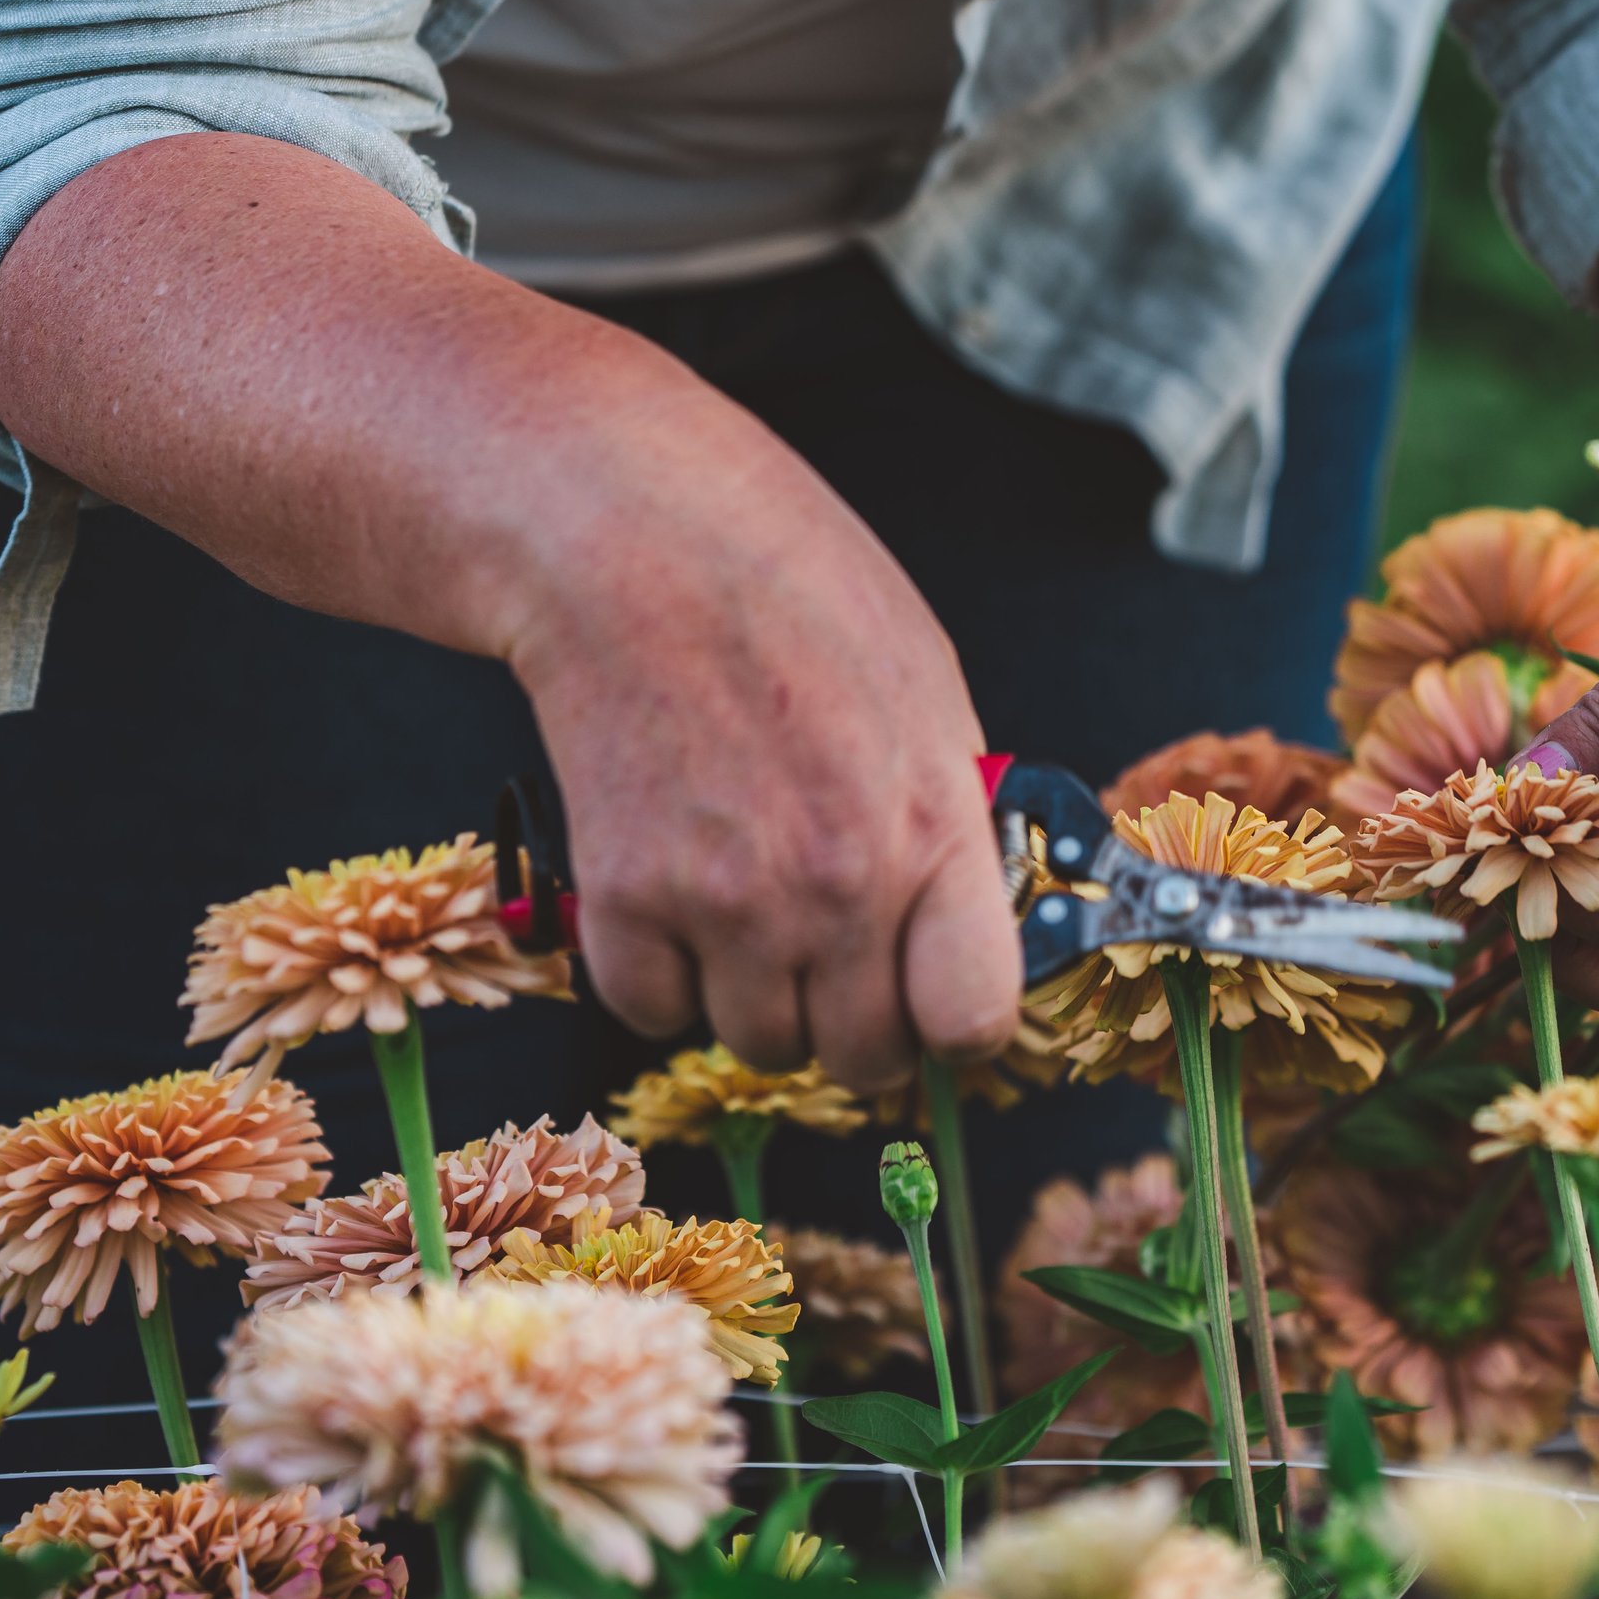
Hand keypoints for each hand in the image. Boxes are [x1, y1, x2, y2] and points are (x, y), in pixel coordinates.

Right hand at [501, 414, 1022, 1092]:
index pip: (974, 1018)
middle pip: (864, 1056)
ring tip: (747, 896)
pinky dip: (661, 972)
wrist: (631, 541)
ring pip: (760, 1047)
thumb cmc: (787, 586)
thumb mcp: (927, 690)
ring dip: (757, 995)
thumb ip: (949, 820)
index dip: (957, 1022)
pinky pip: (654, 1011)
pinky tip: (673, 887)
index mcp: (933, 824)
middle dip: (856, 1019)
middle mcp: (838, 887)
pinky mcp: (624, 901)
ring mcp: (727, 903)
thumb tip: (967, 921)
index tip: (937, 999)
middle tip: (835, 951)